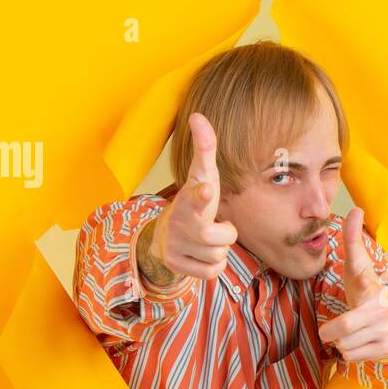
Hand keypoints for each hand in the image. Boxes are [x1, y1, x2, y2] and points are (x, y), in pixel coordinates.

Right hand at [144, 113, 237, 282]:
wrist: (161, 237)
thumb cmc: (193, 202)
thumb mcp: (201, 177)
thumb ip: (204, 149)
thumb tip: (198, 115)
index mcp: (188, 199)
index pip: (196, 196)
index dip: (202, 195)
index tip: (206, 190)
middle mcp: (179, 223)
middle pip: (218, 237)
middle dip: (225, 234)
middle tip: (214, 226)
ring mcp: (175, 246)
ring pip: (218, 256)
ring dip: (219, 249)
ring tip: (205, 240)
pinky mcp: (177, 266)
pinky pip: (212, 273)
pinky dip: (212, 267)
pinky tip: (200, 255)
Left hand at [318, 207, 387, 360]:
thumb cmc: (368, 291)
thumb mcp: (358, 267)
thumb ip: (353, 241)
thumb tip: (356, 209)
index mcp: (370, 288)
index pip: (363, 282)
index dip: (360, 279)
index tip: (360, 275)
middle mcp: (379, 310)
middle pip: (343, 329)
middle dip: (330, 331)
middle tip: (330, 328)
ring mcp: (384, 331)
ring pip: (344, 345)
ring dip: (339, 342)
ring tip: (350, 333)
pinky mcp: (384, 349)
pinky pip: (350, 357)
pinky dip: (347, 352)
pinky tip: (359, 342)